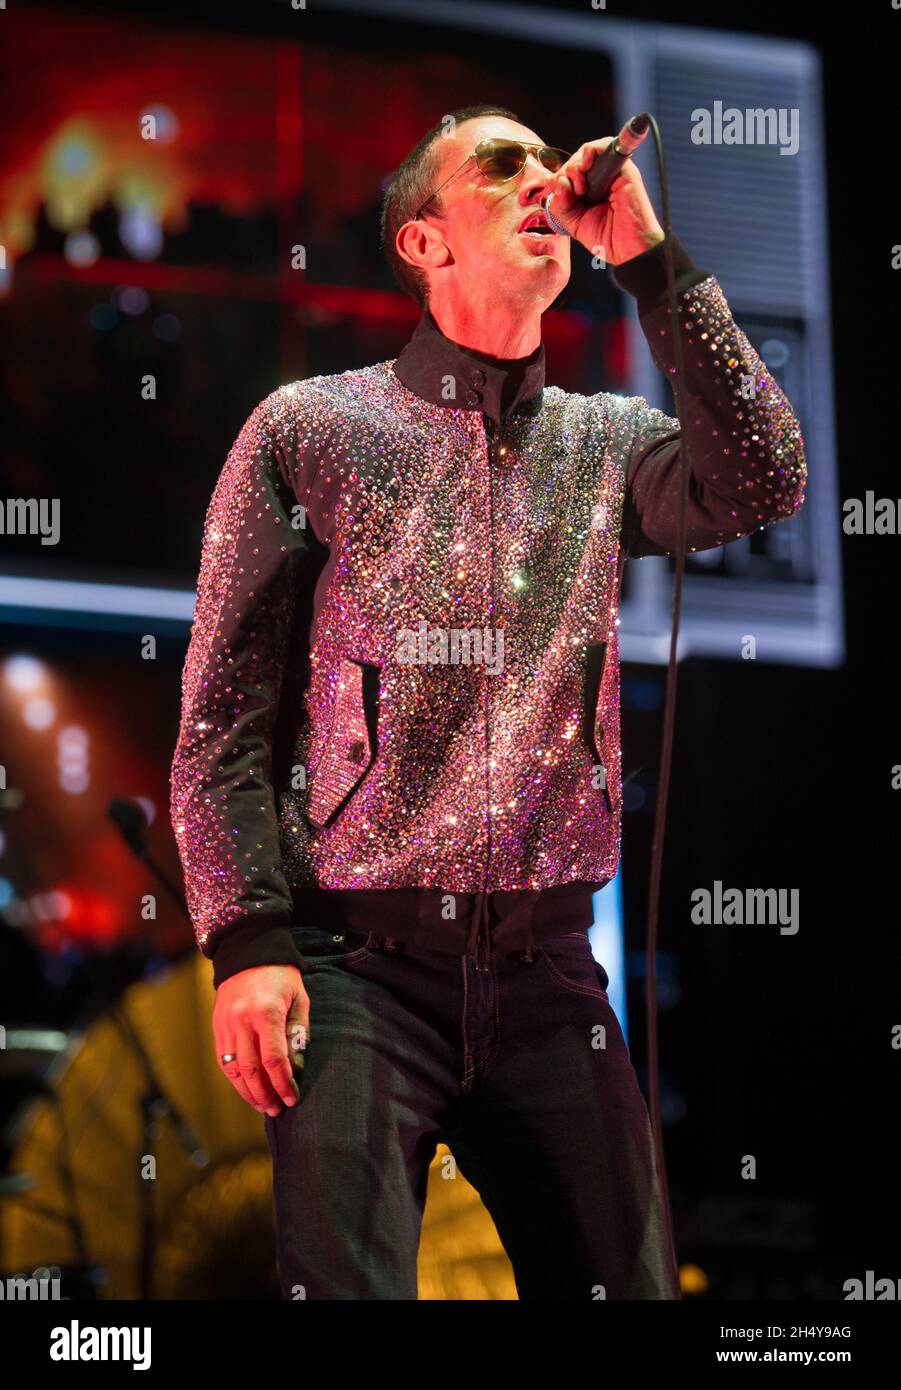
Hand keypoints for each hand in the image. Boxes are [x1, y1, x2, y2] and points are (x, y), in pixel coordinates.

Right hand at [213, 964, 305, 1115]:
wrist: (248, 952)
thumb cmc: (280, 976)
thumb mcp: (299, 999)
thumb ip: (298, 1034)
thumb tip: (296, 1068)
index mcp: (265, 1013)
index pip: (274, 1060)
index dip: (284, 1084)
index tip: (293, 1098)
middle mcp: (241, 1021)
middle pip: (251, 1070)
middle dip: (265, 1095)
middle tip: (278, 1109)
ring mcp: (225, 1025)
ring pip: (233, 1070)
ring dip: (248, 1092)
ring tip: (263, 1105)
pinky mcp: (217, 1027)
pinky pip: (224, 1060)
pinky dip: (235, 1079)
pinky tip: (248, 1088)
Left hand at [547, 136, 663, 265]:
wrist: (629, 249)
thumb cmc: (607, 239)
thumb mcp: (574, 224)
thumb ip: (561, 205)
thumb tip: (556, 181)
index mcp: (589, 192)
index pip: (567, 174)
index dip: (558, 180)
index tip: (560, 196)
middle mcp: (601, 179)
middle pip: (575, 161)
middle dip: (565, 174)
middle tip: (572, 194)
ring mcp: (612, 172)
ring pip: (586, 152)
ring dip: (575, 166)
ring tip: (580, 188)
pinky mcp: (623, 168)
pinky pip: (603, 146)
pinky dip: (589, 152)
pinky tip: (584, 167)